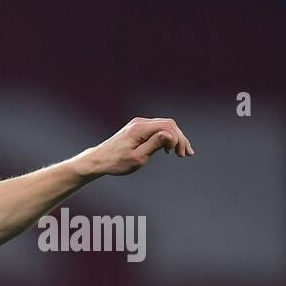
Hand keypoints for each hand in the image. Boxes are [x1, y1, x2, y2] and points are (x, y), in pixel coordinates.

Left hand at [80, 117, 194, 175]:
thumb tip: (169, 134)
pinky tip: (171, 148)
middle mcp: (140, 123)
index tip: (179, 154)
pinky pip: (156, 129)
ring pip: (163, 126)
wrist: (98, 160)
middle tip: (187, 154)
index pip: (168, 127)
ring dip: (175, 138)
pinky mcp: (137, 129)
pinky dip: (166, 138)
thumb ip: (154, 145)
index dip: (178, 139)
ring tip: (183, 152)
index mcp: (140, 129)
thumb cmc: (115, 162)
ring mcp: (138, 124)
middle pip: (168, 125)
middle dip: (180, 139)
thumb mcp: (137, 158)